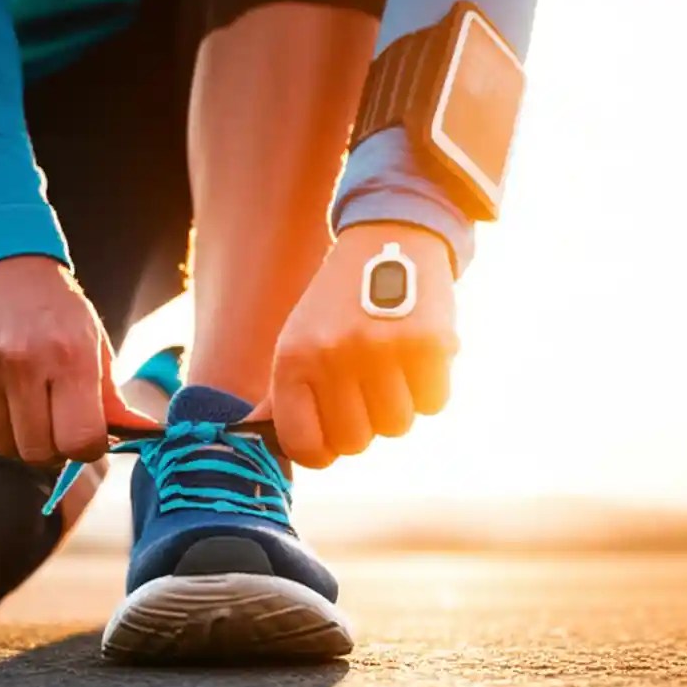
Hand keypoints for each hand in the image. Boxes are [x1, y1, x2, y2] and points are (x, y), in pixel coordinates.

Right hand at [0, 256, 156, 464]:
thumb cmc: (54, 308)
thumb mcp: (93, 341)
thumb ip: (113, 397)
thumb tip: (143, 435)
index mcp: (70, 355)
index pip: (80, 440)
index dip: (88, 449)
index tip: (89, 438)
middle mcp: (21, 363)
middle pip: (37, 452)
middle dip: (53, 450)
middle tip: (57, 427)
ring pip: (0, 445)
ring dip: (19, 438)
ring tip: (28, 407)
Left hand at [251, 223, 458, 467]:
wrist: (391, 237)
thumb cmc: (340, 303)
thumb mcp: (299, 338)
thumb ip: (282, 395)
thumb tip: (252, 438)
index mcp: (293, 359)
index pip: (305, 447)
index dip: (325, 449)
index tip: (336, 432)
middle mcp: (333, 356)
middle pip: (356, 443)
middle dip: (368, 422)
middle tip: (371, 385)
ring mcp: (380, 350)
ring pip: (398, 426)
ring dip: (403, 403)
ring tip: (396, 364)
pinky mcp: (426, 344)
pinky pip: (434, 403)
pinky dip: (432, 386)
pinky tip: (420, 355)